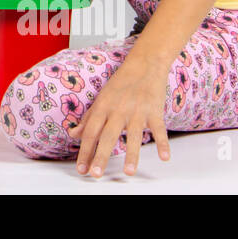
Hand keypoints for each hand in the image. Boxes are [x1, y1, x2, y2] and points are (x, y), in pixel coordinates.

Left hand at [68, 52, 171, 177]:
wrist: (144, 64)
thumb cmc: (121, 82)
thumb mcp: (101, 99)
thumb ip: (88, 118)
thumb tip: (73, 134)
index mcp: (103, 107)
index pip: (90, 132)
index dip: (84, 151)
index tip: (81, 169)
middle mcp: (118, 110)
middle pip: (107, 136)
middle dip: (100, 156)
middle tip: (95, 174)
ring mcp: (137, 111)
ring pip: (133, 135)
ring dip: (132, 154)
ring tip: (128, 172)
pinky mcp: (155, 111)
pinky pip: (159, 129)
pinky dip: (162, 143)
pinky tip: (164, 158)